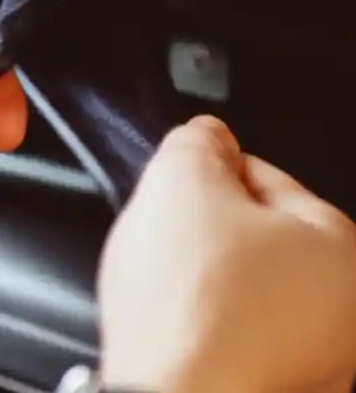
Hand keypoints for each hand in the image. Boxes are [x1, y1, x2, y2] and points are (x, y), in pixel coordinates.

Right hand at [98, 116, 355, 392]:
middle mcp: (347, 312)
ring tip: (168, 297)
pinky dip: (206, 336)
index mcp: (343, 248)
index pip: (264, 179)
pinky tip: (179, 337)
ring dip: (205, 289)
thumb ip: (195, 144)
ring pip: (244, 295)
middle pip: (257, 240)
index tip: (175, 188)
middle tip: (166, 244)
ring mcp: (316, 364)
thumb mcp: (180, 185)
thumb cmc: (189, 310)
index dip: (205, 175)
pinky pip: (234, 345)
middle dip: (206, 235)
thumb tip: (203, 139)